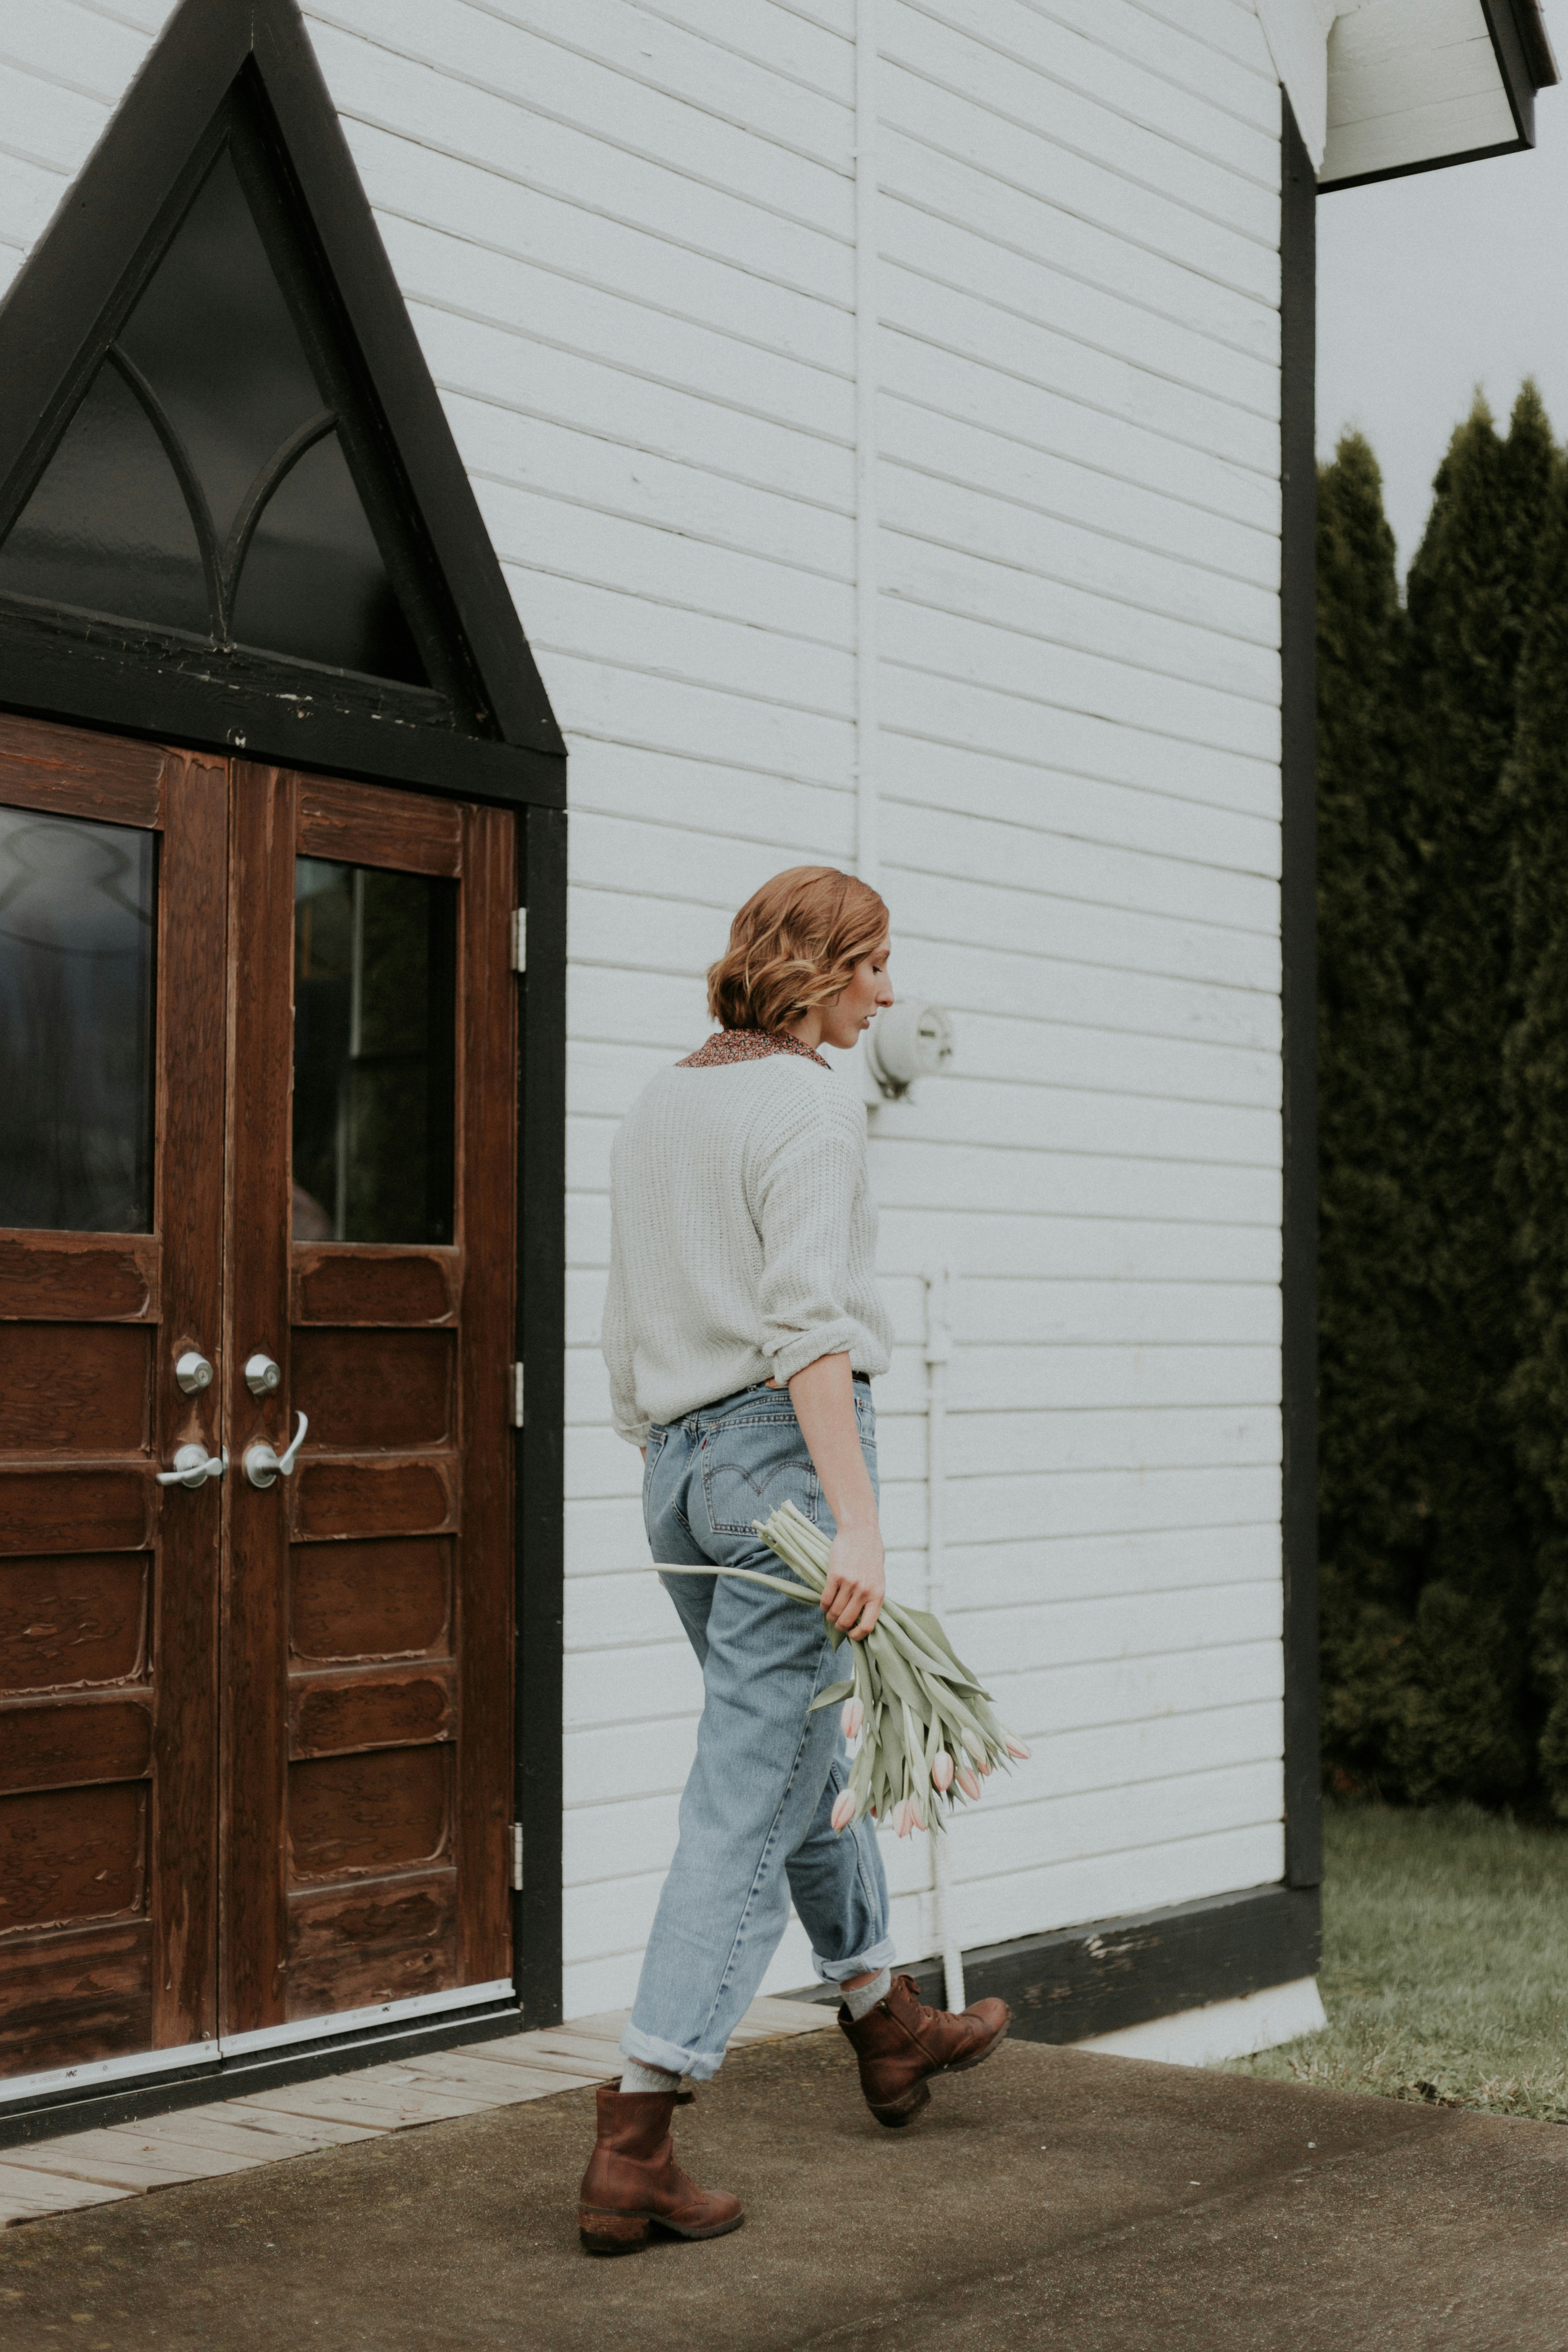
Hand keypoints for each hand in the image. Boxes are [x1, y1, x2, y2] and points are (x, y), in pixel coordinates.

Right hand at [820, 1520, 884, 1639]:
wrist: (861, 1533)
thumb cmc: (870, 1557)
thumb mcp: (878, 1579)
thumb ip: (871, 1597)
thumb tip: (860, 1619)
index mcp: (878, 1595)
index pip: (867, 1625)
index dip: (857, 1635)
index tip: (851, 1634)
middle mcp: (864, 1591)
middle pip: (846, 1620)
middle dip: (839, 1625)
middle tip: (837, 1623)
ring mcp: (850, 1584)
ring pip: (835, 1611)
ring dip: (830, 1616)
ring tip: (830, 1613)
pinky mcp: (836, 1576)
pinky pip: (826, 1599)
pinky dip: (824, 1606)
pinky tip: (825, 1604)